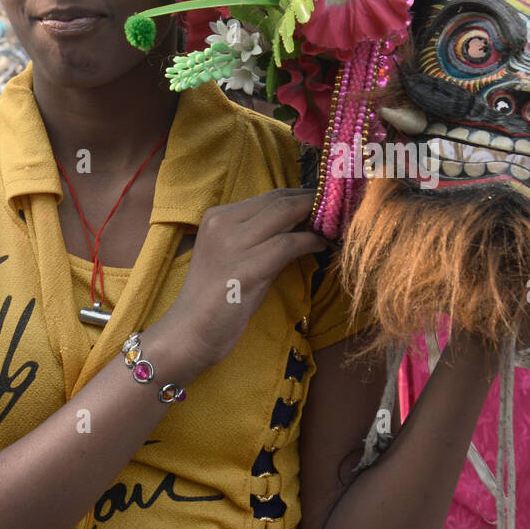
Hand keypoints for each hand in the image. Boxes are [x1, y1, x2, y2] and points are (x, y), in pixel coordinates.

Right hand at [151, 188, 326, 373]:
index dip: (302, 195)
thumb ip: (260, 234)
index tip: (326, 202)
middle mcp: (223, 223)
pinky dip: (311, 242)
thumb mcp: (234, 255)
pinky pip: (288, 245)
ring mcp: (232, 245)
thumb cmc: (218, 298)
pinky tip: (323, 246)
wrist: (190, 333)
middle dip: (314, 202)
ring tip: (336, 227)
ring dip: (318, 219)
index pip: (270, 195)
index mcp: (218, 216)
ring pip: (286, 215)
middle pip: (280, 200)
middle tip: (339, 210)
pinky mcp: (245, 268)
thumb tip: (302, 219)